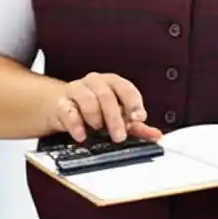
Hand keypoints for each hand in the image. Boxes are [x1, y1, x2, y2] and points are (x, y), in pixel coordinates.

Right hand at [49, 72, 163, 142]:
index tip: (139, 118)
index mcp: (113, 83)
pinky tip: (81, 135)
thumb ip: (136, 126)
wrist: (63, 107)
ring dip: (95, 117)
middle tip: (119, 136)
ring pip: (87, 99)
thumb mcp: (118, 116)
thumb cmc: (94, 109)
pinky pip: (68, 110)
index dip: (134, 103)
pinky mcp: (61, 103)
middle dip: (114, 118)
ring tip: (98, 129)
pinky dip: (75, 124)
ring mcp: (77, 90)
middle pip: (107, 96)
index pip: (126, 88)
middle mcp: (96, 83)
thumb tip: (156, 135)